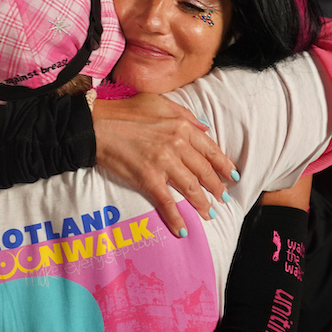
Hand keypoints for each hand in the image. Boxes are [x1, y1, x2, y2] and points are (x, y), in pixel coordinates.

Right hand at [93, 94, 238, 236]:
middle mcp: (178, 145)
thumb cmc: (126, 111)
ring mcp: (164, 163)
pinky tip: (183, 229)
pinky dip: (176, 217)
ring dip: (203, 204)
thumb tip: (205, 127)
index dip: (224, 165)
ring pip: (191, 188)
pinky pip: (167, 202)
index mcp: (182, 127)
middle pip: (204, 172)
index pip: (211, 150)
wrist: (98, 125)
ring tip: (210, 214)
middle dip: (217, 188)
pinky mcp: (149, 179)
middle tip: (224, 199)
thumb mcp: (160, 103)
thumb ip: (185, 115)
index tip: (232, 175)